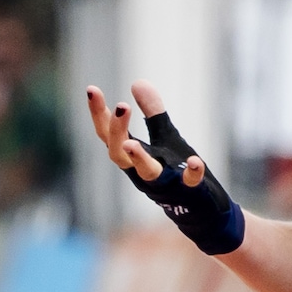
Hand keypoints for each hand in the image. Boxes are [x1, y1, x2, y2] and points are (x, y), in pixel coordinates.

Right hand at [85, 80, 207, 191]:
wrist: (200, 209)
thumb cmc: (175, 170)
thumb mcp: (164, 136)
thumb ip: (152, 112)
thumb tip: (137, 82)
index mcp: (132, 156)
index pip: (108, 134)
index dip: (98, 113)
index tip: (91, 89)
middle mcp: (141, 171)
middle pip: (118, 154)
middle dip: (117, 131)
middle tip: (121, 106)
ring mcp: (163, 183)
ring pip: (145, 172)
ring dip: (138, 158)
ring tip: (131, 144)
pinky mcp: (188, 191)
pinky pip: (188, 184)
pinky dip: (191, 173)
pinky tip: (195, 162)